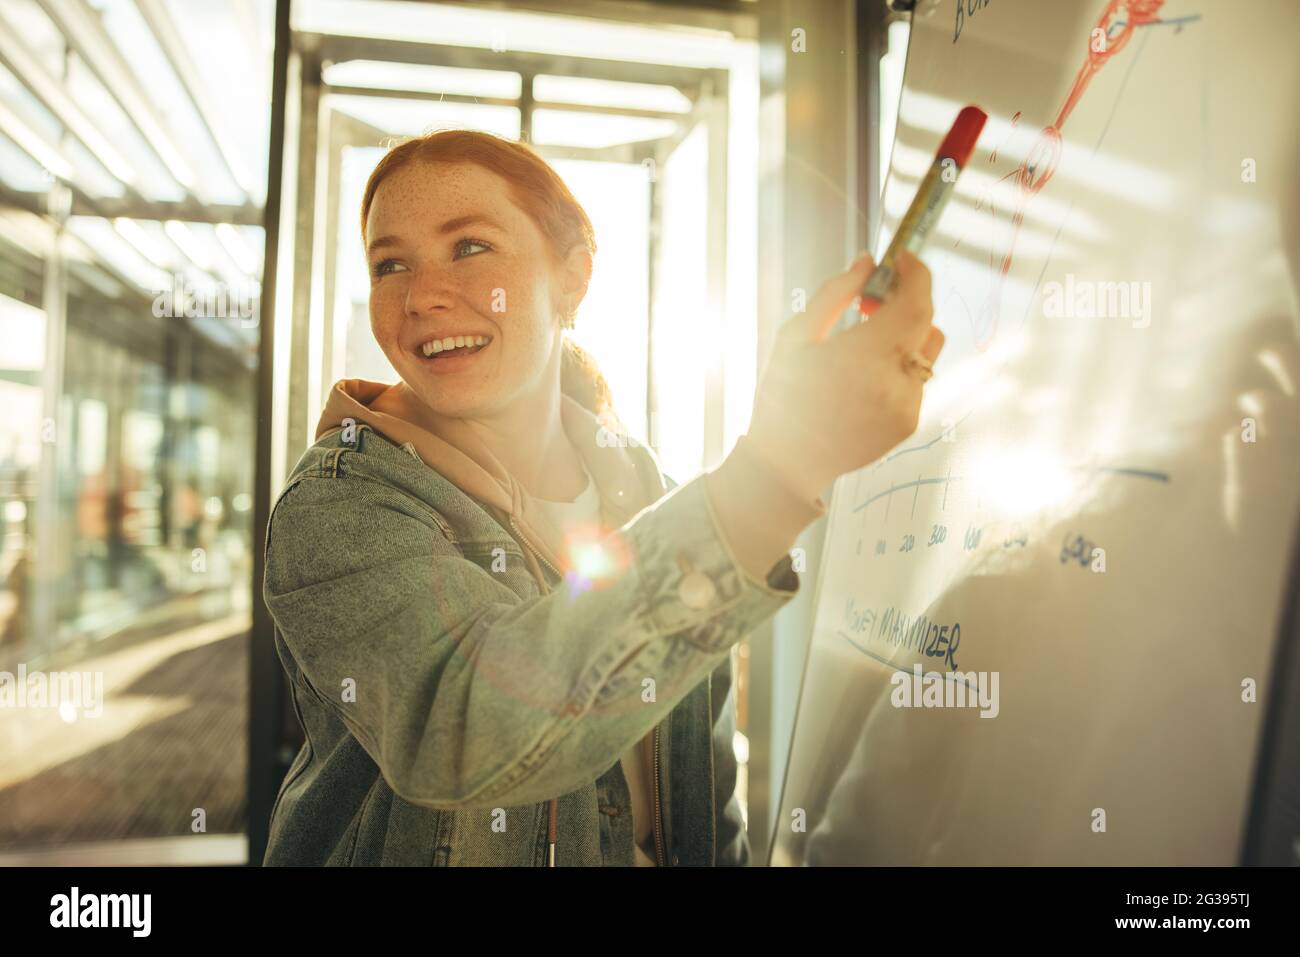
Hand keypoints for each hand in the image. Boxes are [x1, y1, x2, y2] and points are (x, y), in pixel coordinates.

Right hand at [744, 250, 943, 503]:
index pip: (915, 303)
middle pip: (926, 322)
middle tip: (873, 296)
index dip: (915, 273)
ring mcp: (906, 406)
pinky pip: (917, 378)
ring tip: (867, 337)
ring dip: (907, 332)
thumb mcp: (796, 336)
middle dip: (907, 298)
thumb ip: (835, 293)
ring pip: (927, 350)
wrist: (786, 462)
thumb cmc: (782, 397)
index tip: (901, 258)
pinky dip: (899, 364)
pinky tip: (864, 373)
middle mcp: (894, 382)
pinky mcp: (908, 422)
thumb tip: (866, 262)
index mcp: (863, 356)